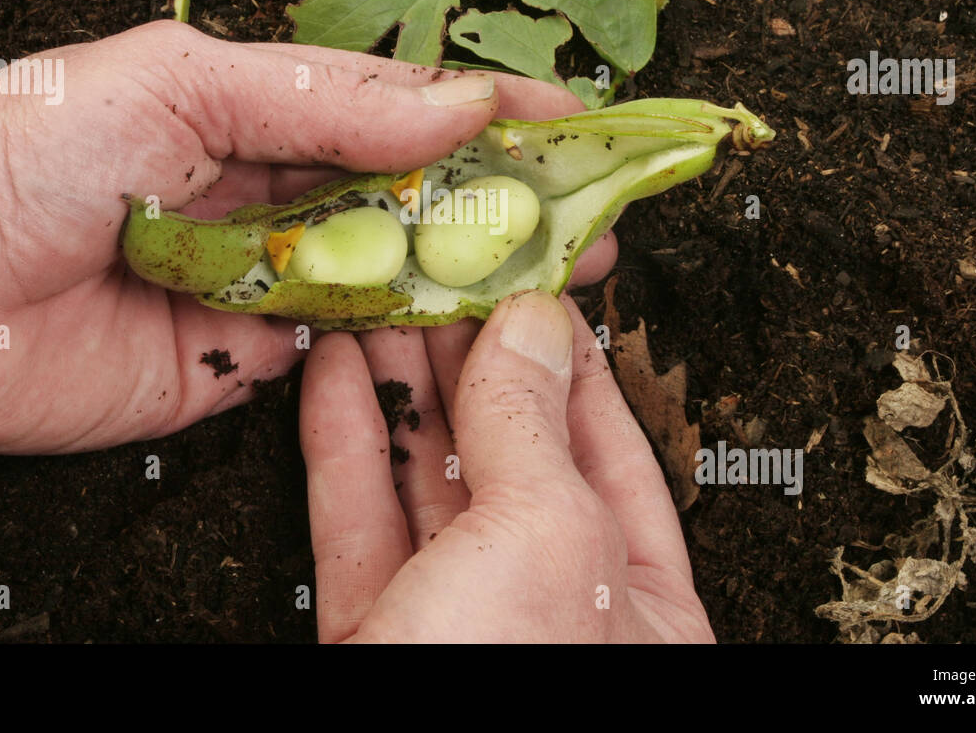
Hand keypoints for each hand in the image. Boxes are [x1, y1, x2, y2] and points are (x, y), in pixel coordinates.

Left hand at [0, 20, 587, 452]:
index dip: (484, 111)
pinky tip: (464, 331)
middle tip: (584, 213)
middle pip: (406, 195)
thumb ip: (323, 102)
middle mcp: (262, 192)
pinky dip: (402, 341)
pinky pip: (340, 349)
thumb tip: (448, 108)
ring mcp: (258, 278)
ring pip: (387, 274)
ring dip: (468, 274)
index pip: (393, 106)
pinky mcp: (240, 359)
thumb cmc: (26, 152)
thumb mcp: (181, 84)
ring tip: (555, 272)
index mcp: (249, 108)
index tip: (568, 118)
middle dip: (497, 200)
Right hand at [299, 289, 714, 641]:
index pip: (609, 449)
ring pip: (427, 479)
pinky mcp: (376, 637)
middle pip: (511, 454)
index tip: (533, 289)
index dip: (569, 360)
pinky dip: (344, 443)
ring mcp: (457, 625)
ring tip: (379, 308)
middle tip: (439, 284)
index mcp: (637, 604)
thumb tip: (535, 323)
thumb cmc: (510, 696)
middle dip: (470, 360)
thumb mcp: (542, 543)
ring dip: (400, 389)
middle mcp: (548, 611)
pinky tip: (337, 381)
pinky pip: (359, 520)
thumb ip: (532, 426)